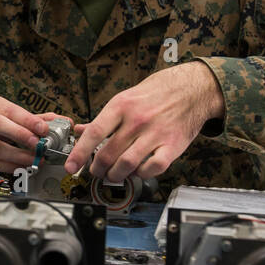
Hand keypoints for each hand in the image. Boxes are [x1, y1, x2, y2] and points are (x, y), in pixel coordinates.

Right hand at [0, 95, 50, 176]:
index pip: (9, 110)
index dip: (28, 120)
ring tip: (35, 159)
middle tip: (38, 144)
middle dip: (20, 134)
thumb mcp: (11, 115)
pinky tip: (22, 165)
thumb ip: (35, 119)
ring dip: (19, 155)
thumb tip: (62, 121)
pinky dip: (10, 166)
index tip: (44, 128)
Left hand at [63, 61, 224, 181]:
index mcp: (121, 106)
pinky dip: (141, 174)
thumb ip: (104, 119)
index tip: (71, 166)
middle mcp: (137, 120)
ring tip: (113, 174)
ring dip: (115, 175)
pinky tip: (137, 170)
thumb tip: (80, 130)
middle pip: (108, 154)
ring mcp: (155, 134)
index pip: (94, 133)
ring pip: (126, 164)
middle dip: (97, 169)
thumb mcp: (126, 99)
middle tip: (97, 171)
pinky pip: (152, 168)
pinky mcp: (172, 146)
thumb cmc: (157, 93)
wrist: (192, 89)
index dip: (79, 153)